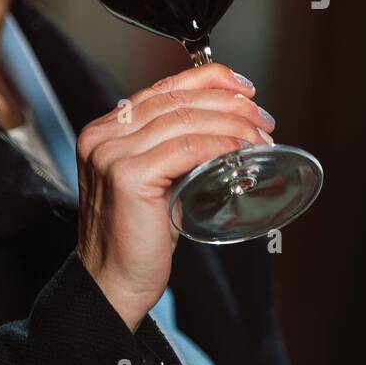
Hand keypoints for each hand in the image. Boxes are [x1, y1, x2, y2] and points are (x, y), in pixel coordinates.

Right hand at [74, 63, 275, 331]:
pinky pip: (189, 149)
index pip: (164, 88)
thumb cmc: (137, 238)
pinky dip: (222, 146)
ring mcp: (111, 154)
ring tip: (260, 139)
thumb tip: (226, 126)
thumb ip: (173, 148)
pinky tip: (241, 153)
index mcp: (106, 129)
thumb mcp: (156, 180)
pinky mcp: (127, 176)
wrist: (112, 285)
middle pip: (178, 100)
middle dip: (229, 104)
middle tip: (262, 120)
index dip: (209, 79)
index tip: (243, 89)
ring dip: (233, 126)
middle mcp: (103, 135)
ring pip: (187, 121)